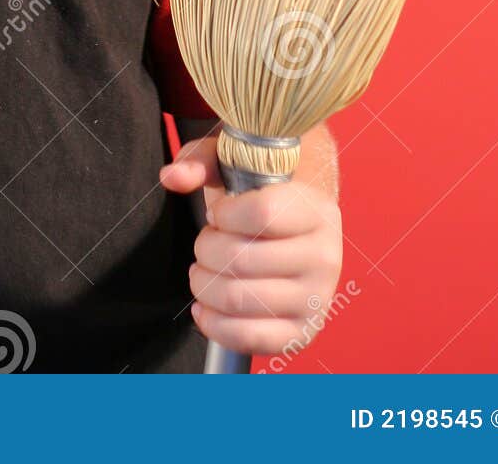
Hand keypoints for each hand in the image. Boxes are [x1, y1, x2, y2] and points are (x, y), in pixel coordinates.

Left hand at [160, 129, 341, 361]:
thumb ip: (202, 161)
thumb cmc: (266, 197)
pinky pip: (246, 338)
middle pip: (241, 259)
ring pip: (238, 299)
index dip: (225, 214)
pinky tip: (204, 306)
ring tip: (203, 270)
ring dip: (204, 285)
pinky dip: (213, 323)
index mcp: (317, 210)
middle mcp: (325, 256)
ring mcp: (316, 299)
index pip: (262, 214)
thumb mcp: (239, 166)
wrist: (302, 232)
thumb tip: (172, 176)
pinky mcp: (302, 333)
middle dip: (206, 249)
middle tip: (205, 242)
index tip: (218, 213)